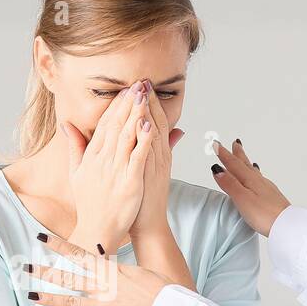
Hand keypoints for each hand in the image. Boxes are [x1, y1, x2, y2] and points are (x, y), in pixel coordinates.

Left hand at [26, 233, 170, 305]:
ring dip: (49, 299)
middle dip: (45, 273)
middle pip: (68, 277)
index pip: (78, 254)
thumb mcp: (135, 270)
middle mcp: (102, 286)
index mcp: (109, 270)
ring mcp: (102, 305)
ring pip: (70, 301)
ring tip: (32, 296)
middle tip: (25, 268)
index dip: (58, 246)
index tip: (41, 238)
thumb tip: (102, 252)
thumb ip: (115, 264)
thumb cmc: (158, 288)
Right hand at [60, 82, 154, 252]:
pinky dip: (143, 140)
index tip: (125, 90)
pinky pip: (137, 157)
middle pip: (115, 126)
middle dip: (127, 103)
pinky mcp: (129, 183)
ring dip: (135, 114)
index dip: (115, 106)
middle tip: (137, 84)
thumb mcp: (76, 173)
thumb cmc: (90, 204)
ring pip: (126, 137)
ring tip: (144, 95)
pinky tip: (149, 124)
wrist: (97, 231)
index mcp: (91, 158)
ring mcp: (116, 172)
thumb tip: (67, 124)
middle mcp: (102, 162)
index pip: (103, 125)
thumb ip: (75, 147)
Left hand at [130, 81, 184, 236]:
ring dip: (149, 112)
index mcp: (156, 154)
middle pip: (155, 122)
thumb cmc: (143, 200)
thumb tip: (166, 133)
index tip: (140, 85)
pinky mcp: (151, 175)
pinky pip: (150, 152)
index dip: (148, 103)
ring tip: (143, 92)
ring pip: (154, 133)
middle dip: (149, 101)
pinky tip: (143, 122)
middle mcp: (159, 156)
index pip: (153, 122)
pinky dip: (147, 136)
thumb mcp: (149, 171)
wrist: (149, 225)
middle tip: (143, 80)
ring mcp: (156, 165)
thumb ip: (156, 151)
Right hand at [210, 139, 290, 235]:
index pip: (233, 164)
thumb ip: (229, 184)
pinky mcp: (271, 197)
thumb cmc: (265, 214)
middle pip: (245, 164)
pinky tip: (257, 178)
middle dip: (238, 153)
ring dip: (246, 162)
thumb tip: (218, 170)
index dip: (223, 154)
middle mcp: (259, 181)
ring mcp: (266, 188)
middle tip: (235, 143)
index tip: (216, 145)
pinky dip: (255, 175)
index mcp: (250, 180)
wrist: (287, 225)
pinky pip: (259, 180)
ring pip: (253, 171)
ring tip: (243, 157)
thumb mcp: (242, 199)